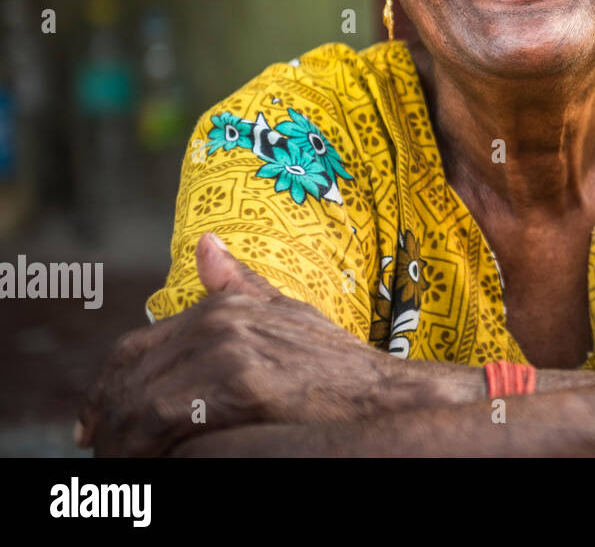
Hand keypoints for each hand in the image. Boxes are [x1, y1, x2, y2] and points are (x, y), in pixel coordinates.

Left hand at [76, 233, 411, 456]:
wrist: (384, 394)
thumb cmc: (338, 365)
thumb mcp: (288, 315)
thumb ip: (241, 286)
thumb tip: (204, 245)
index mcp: (222, 308)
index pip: (133, 349)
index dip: (106, 390)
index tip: (95, 425)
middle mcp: (219, 322)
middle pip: (129, 376)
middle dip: (107, 420)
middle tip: (103, 453)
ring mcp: (229, 350)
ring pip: (140, 401)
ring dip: (121, 439)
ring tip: (121, 464)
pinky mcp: (241, 383)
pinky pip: (166, 419)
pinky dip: (146, 446)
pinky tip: (150, 462)